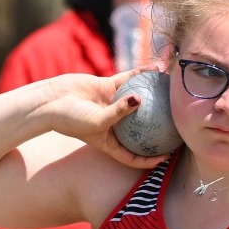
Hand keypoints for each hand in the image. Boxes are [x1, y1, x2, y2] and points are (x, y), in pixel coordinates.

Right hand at [41, 70, 166, 169]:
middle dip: (160, 128)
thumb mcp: (97, 122)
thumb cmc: (71, 119)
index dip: (151, 159)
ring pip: (139, 100)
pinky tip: (157, 68)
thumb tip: (140, 98)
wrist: (51, 100)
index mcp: (110, 142)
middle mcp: (114, 124)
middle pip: (142, 129)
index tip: (168, 156)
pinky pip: (129, 80)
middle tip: (178, 123)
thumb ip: (119, 112)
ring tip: (173, 90)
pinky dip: (141, 74)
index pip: (134, 156)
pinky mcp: (108, 87)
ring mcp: (112, 104)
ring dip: (156, 95)